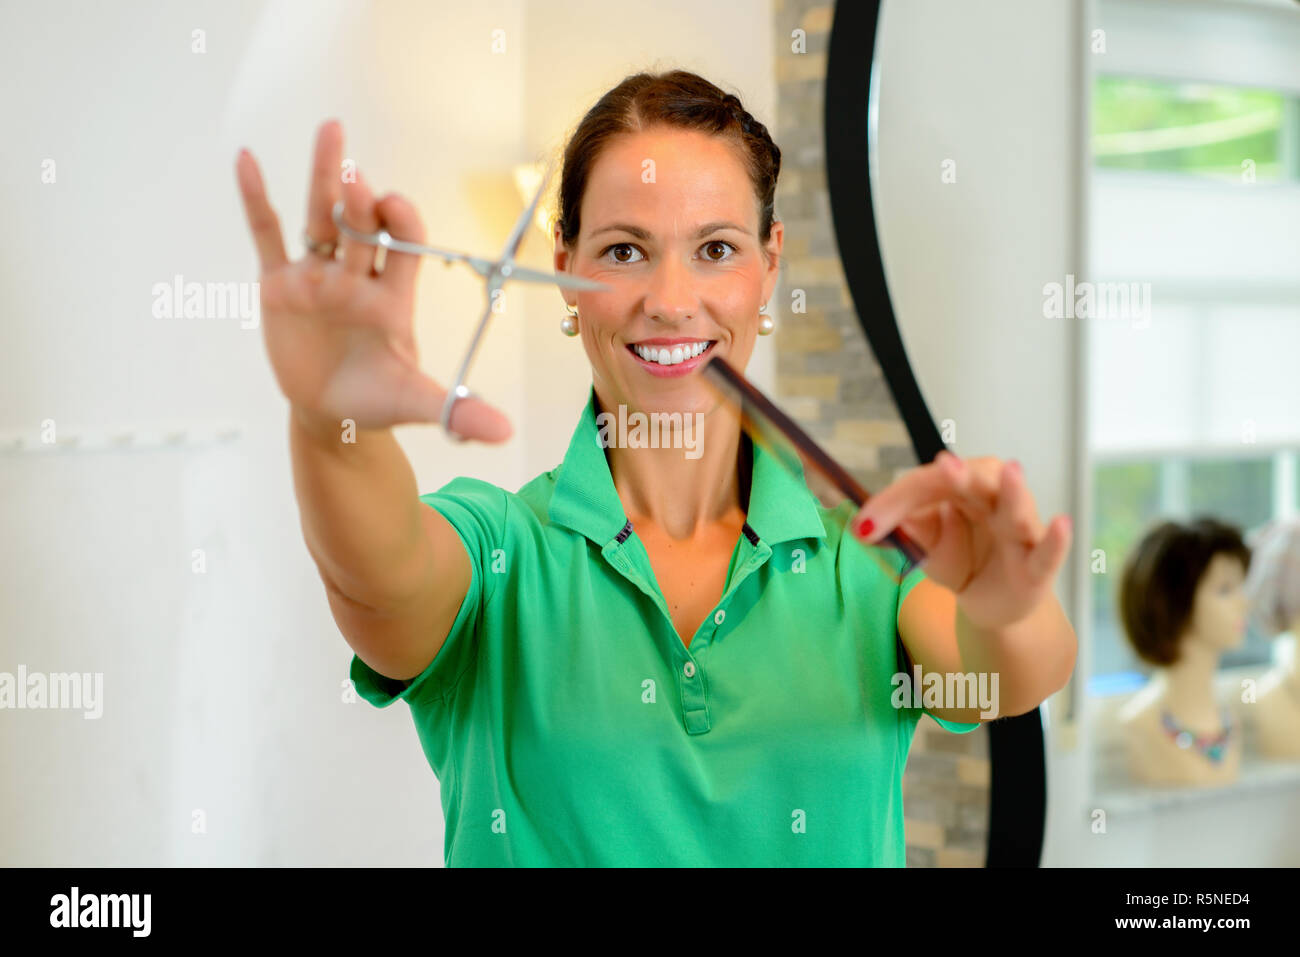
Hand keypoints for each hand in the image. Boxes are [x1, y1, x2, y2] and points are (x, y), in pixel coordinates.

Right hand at [234, 119, 511, 439]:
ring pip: (321, 218)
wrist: (331, 416)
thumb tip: (505, 433)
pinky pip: (267, 235)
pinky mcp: (281, 284)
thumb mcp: (417, 404)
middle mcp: (359, 275)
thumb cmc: (377, 401)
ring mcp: (319, 275)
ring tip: (332, 133)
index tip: (396, 207)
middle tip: (357, 176)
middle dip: (362, 201)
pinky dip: (256, 199)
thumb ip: (457, 412)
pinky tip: (246, 160)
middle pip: (363, 225)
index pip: (406, 242)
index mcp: (394, 294)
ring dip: (324, 178)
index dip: (403, 221)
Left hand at [852, 451, 1071, 630]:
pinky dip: (1056, 539)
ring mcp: (1018, 533)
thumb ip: (905, 534)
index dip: (896, 502)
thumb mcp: (925, 548)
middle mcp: (994, 500)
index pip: (928, 483)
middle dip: (958, 475)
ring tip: (1011, 471)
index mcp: (963, 488)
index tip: (864, 525)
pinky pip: (1048, 552)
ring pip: (1016, 507)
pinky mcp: (1035, 568)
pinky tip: (1061, 523)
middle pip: (977, 480)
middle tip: (943, 466)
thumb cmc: (961, 560)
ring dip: (1013, 491)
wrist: (987, 604)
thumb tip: (866, 527)